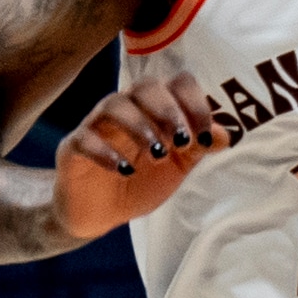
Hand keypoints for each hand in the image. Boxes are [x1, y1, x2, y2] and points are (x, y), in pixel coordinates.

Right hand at [50, 75, 233, 239]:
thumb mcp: (177, 168)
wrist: (100, 214)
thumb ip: (197, 148)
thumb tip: (224, 134)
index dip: (194, 104)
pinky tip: (125, 170)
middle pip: (144, 86)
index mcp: (155, 108)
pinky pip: (84, 138)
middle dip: (167, 111)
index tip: (203, 137)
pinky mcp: (73, 148)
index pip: (177, 84)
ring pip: (114, 105)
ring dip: (140, 126)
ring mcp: (96, 125)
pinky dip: (106, 152)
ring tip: (157, 155)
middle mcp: (126, 108)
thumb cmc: (140, 181)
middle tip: (181, 141)